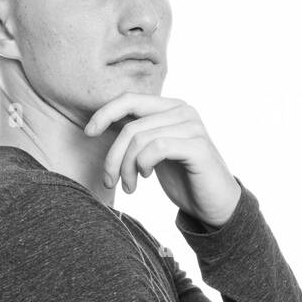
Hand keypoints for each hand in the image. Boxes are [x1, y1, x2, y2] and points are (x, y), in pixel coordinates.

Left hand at [83, 93, 241, 227]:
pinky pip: (156, 148)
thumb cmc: (181, 176)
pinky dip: (143, 165)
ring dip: (126, 168)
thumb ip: (136, 133)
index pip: (129, 99)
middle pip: (131, 127)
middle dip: (113, 157)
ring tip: (130, 186)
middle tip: (109, 181)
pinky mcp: (198, 146)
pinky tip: (146, 177)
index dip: (104, 113)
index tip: (88, 133)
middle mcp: (183, 111)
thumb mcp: (153, 150)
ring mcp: (192, 127)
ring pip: (140, 140)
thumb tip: (101, 122)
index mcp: (170, 107)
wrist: (213, 203)